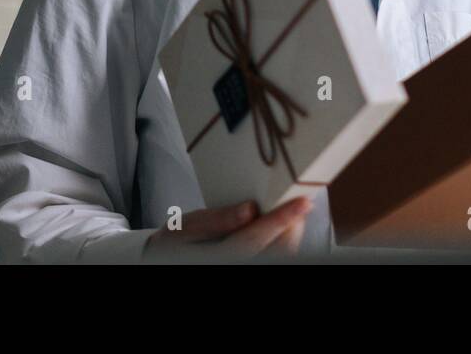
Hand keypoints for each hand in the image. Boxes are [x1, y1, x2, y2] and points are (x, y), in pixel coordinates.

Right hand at [142, 197, 313, 261]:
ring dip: (290, 234)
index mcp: (215, 258)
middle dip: (292, 225)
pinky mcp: (253, 266)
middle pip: (275, 252)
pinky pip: (274, 257)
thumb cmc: (176, 243)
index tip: (302, 202)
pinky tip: (281, 228)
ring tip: (290, 214)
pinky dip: (283, 241)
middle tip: (299, 203)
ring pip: (280, 257)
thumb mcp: (186, 227)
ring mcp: (244, 268)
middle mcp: (234, 266)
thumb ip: (217, 220)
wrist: (169, 261)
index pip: (252, 238)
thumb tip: (249, 210)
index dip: (280, 220)